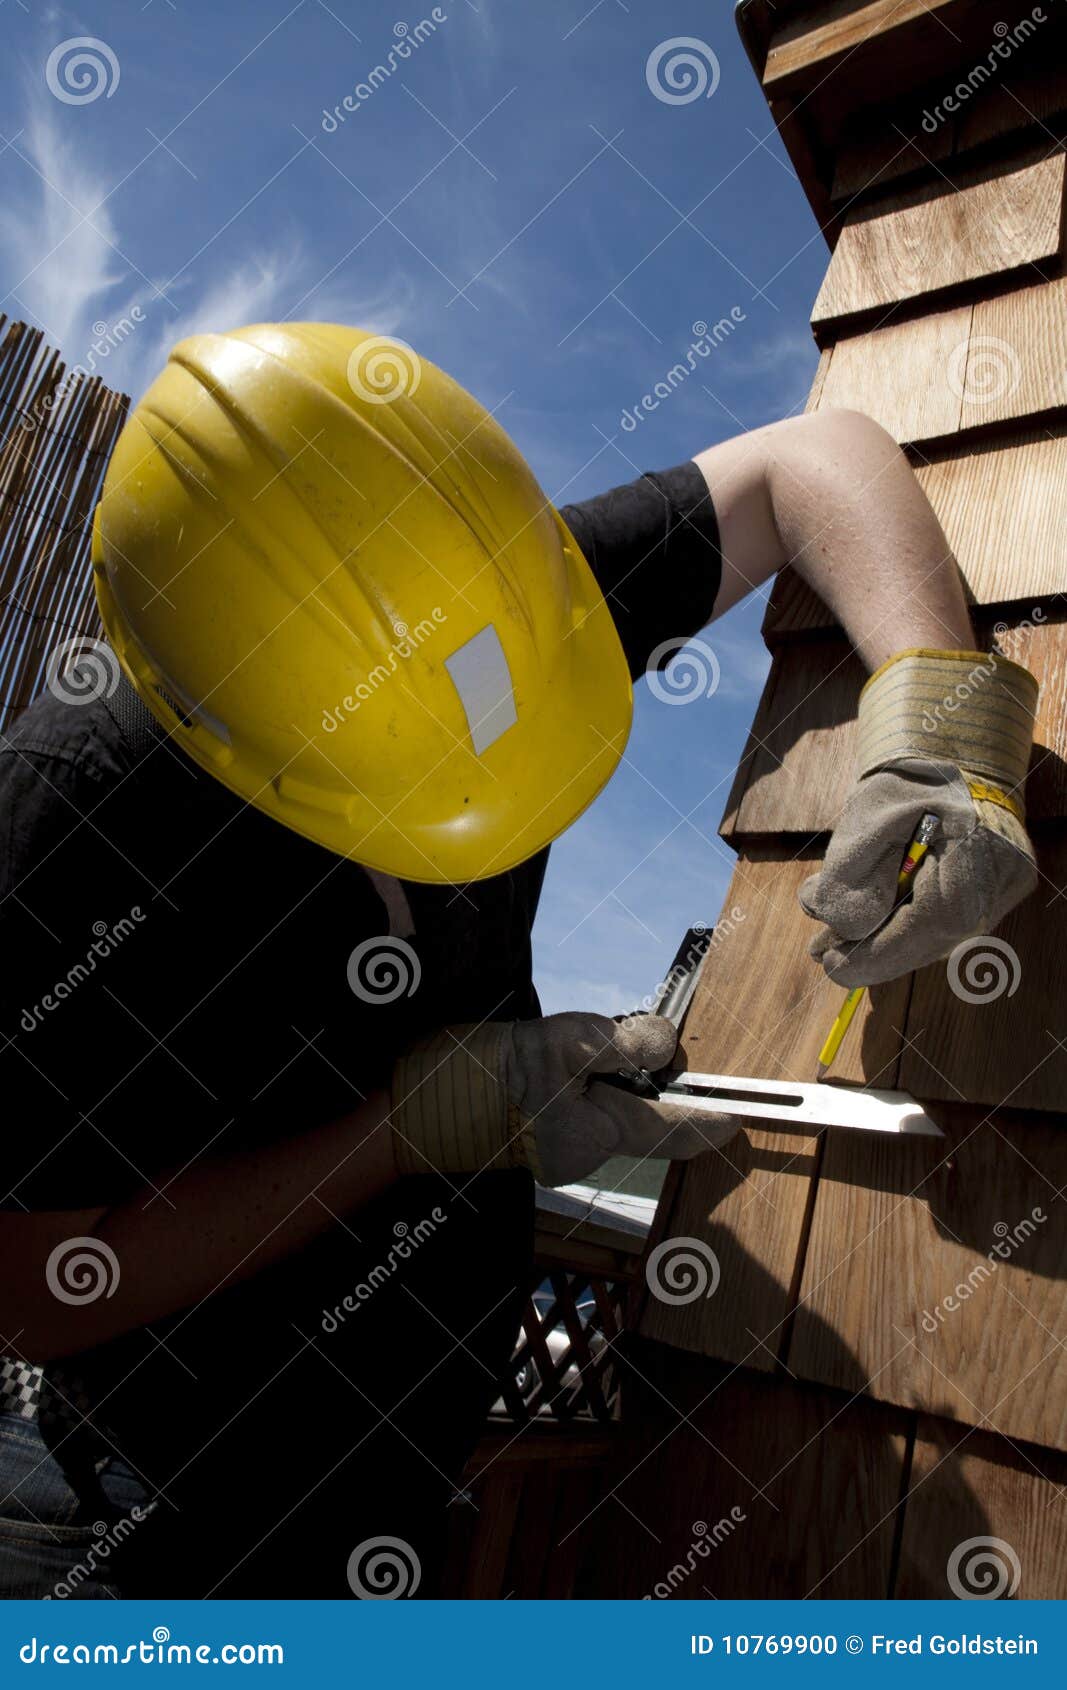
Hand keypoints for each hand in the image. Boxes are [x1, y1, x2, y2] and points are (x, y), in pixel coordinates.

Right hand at [390, 1011, 739, 1186]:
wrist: (426, 1099)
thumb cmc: (492, 1073)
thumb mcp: (560, 1045)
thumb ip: (615, 1045)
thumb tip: (663, 1043)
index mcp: (595, 1137)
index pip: (670, 1132)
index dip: (707, 1124)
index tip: (738, 1122)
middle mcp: (584, 1155)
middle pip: (638, 1115)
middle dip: (638, 1083)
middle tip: (616, 1056)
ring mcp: (561, 1153)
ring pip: (607, 1111)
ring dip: (601, 1081)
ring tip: (563, 1057)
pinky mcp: (543, 1143)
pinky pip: (580, 1113)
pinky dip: (579, 1090)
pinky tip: (550, 1074)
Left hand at [800, 648, 1038, 986]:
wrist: (958, 739)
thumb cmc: (911, 772)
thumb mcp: (868, 817)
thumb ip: (850, 876)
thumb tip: (835, 926)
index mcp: (971, 864)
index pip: (918, 933)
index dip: (871, 958)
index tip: (830, 968)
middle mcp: (995, 886)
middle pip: (925, 940)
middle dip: (869, 950)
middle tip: (820, 954)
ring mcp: (1002, 887)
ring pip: (934, 931)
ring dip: (883, 936)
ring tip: (832, 939)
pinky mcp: (996, 884)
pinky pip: (946, 914)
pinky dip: (905, 918)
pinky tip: (870, 916)